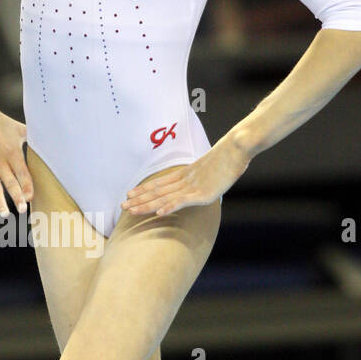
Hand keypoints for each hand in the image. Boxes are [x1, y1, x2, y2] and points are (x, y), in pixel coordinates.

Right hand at [0, 99, 33, 215]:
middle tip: (23, 209)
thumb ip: (32, 136)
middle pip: (10, 183)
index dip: (27, 186)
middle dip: (17, 197)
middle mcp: (0, 162)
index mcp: (13, 153)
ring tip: (5, 213)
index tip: (31, 197)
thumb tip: (49, 136)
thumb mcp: (19, 128)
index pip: (22, 174)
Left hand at [121, 135, 250, 216]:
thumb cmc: (229, 156)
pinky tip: (159, 213)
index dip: (144, 189)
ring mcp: (193, 187)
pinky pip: (183, 201)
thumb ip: (204, 176)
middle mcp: (185, 180)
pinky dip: (170, 206)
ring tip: (131, 211)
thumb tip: (204, 182)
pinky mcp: (203, 193)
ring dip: (147, 205)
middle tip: (122, 206)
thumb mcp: (213, 167)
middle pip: (157, 191)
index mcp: (186, 173)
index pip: (160, 183)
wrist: (238, 147)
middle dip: (139, 199)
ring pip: (165, 197)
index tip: (130, 194)